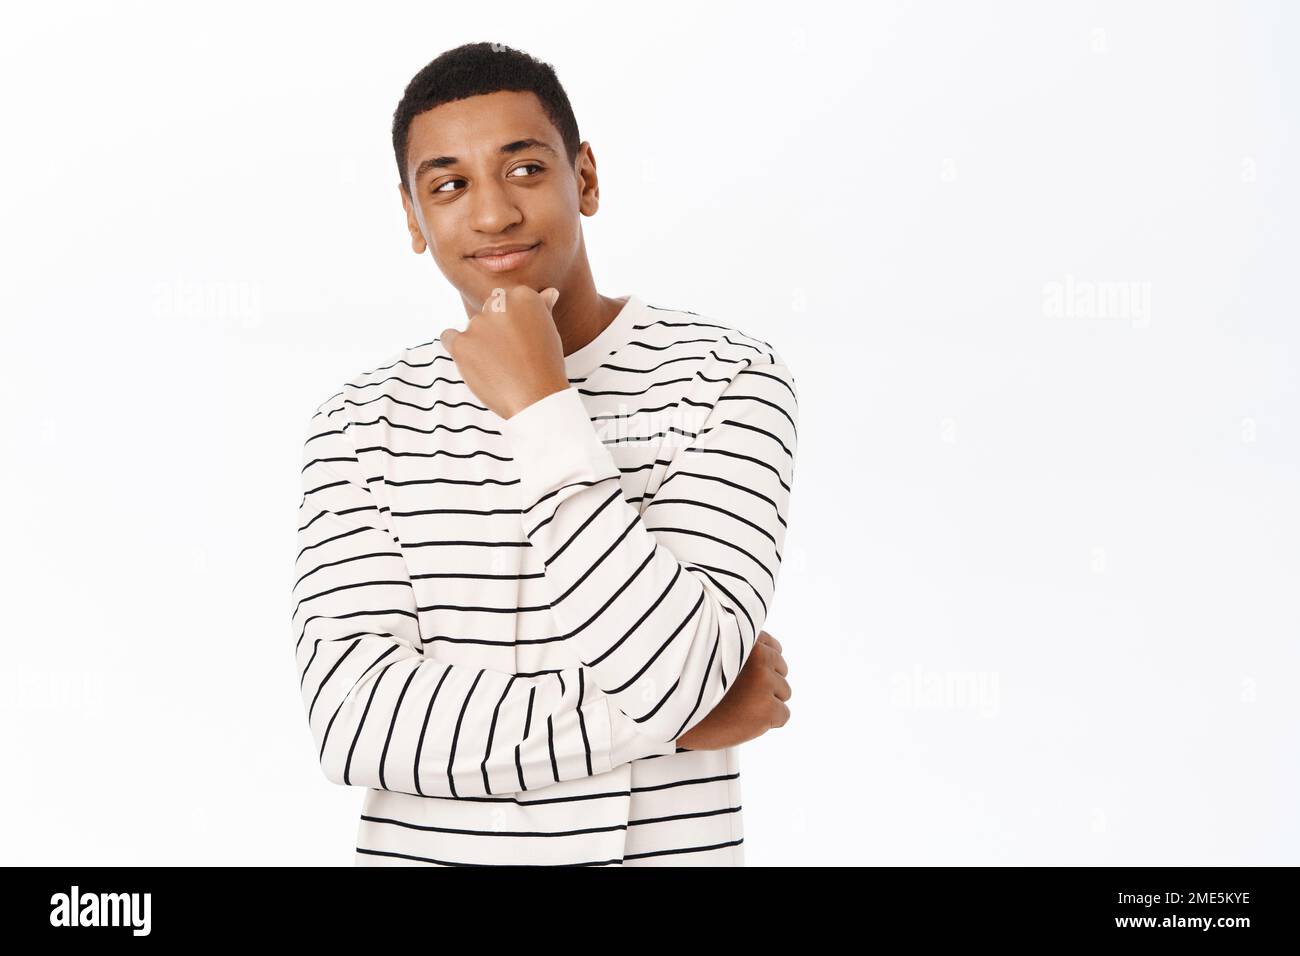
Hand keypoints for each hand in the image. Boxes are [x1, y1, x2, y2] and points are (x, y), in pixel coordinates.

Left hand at [439, 285, 570, 419]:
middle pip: (489, 311)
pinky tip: (472, 361)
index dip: (512, 323)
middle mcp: (499, 304)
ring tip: (500, 367)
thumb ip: (542, 309)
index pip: (507, 300)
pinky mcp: (461, 344)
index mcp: (523, 296)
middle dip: (496, 330)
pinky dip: (456, 347)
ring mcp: (478, 323)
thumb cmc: (546, 366)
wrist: (536, 398)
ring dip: (480, 344)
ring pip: (472, 328)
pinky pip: (448, 337)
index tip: (521, 341)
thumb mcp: (549, 332)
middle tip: (510, 355)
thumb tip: (548, 292)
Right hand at [676, 630, 790, 750]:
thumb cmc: (690, 687)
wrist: (675, 717)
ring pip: (784, 693)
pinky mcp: (767, 708)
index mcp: (745, 640)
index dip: (760, 665)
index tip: (744, 676)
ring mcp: (764, 683)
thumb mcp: (712, 654)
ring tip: (739, 706)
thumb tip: (767, 651)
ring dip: (766, 701)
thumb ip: (737, 648)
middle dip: (765, 683)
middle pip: (781, 670)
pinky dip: (769, 722)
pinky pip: (784, 715)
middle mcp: (759, 657)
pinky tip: (745, 719)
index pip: (773, 647)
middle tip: (739, 694)